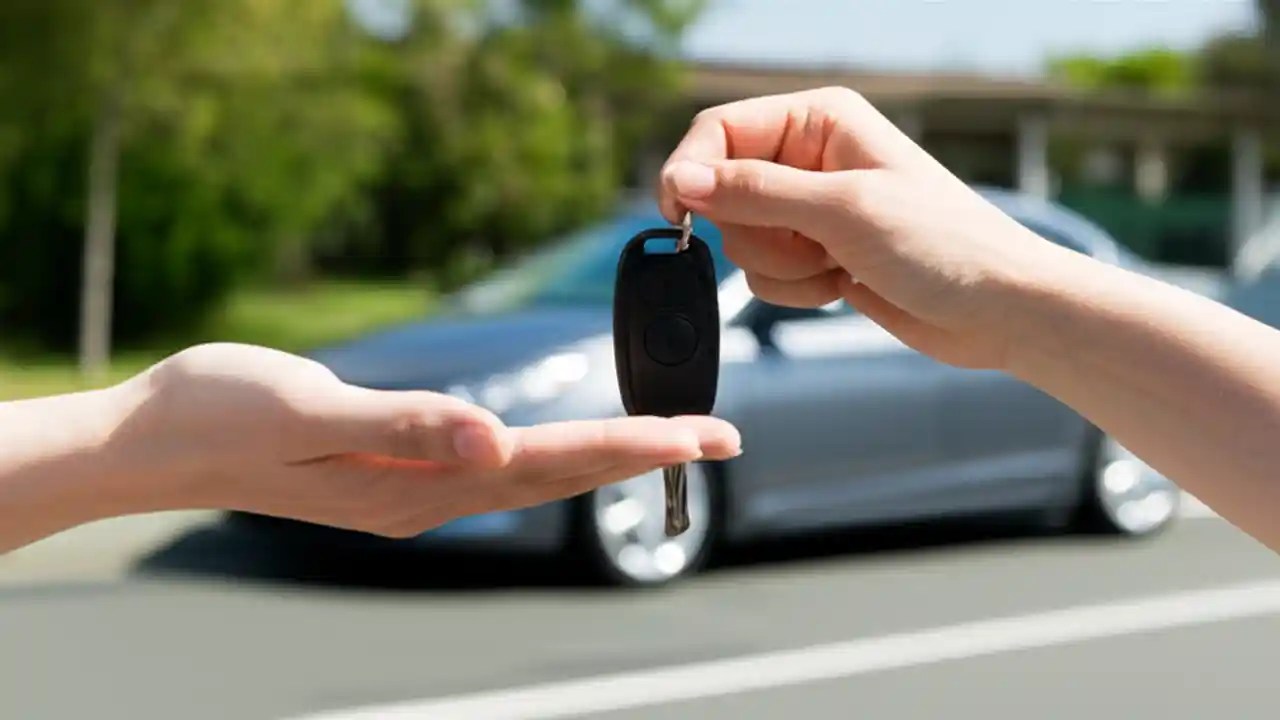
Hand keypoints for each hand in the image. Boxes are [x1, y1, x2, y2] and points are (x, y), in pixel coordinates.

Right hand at [107, 343, 739, 537]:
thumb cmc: (221, 415)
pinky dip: (556, 455)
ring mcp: (414, 492)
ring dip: (608, 458)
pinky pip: (500, 468)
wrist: (155, 442)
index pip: (548, 463)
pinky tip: (576, 447)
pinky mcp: (398, 474)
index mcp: (415, 483)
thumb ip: (403, 425)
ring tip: (673, 443)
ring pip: (536, 476)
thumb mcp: (308, 410)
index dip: (629, 447)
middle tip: (723, 438)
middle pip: (559, 477)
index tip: (701, 436)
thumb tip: (491, 437)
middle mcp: (427, 497)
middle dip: (644, 457)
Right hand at [658, 87, 1066, 368]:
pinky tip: (844, 284)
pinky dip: (796, 289)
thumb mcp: (842, 211)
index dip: (692, 169)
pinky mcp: (817, 252)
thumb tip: (684, 180)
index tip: (681, 216)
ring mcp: (812, 208)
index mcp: (818, 120)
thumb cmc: (943, 245)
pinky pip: (766, 274)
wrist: (997, 309)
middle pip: (723, 191)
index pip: (720, 128)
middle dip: (759, 232)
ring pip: (742, 240)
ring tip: (839, 264)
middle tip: (812, 243)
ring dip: (783, 267)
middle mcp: (810, 157)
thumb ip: (756, 193)